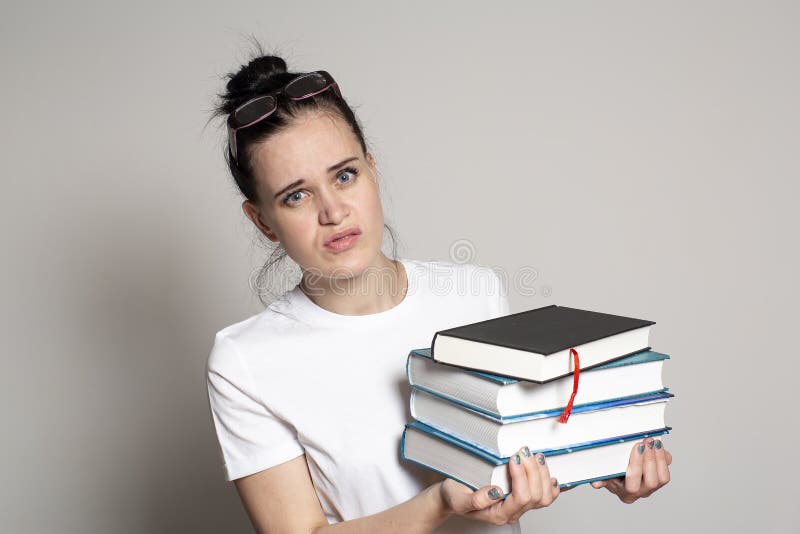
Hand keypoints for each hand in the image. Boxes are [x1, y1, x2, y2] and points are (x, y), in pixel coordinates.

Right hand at [439, 446, 559, 525]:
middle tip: (525, 451)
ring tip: (536, 457)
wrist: (452, 497)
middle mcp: (512, 512)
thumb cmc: (454, 496)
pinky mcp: (522, 499)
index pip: (521, 498)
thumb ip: (476, 499)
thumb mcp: (458, 498)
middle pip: (536, 496)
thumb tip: (495, 492)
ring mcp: (519, 507)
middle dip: (534, 471)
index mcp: (499, 514)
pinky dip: (550, 484)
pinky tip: (550, 474)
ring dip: (543, 475)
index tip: (514, 458)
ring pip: (544, 497)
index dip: (522, 477)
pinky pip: (545, 497)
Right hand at [590, 437, 671, 502]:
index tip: (637, 448)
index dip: (636, 466)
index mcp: (627, 494)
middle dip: (649, 460)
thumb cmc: (612, 473)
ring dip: (659, 458)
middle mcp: (642, 493)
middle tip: (647, 441)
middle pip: (651, 482)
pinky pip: (667, 470)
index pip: (633, 486)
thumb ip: (600, 479)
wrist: (621, 472)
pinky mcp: (661, 478)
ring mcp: (653, 487)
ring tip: (653, 442)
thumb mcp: (604, 476)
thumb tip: (595, 483)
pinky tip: (658, 445)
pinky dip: (664, 457)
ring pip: (662, 478)